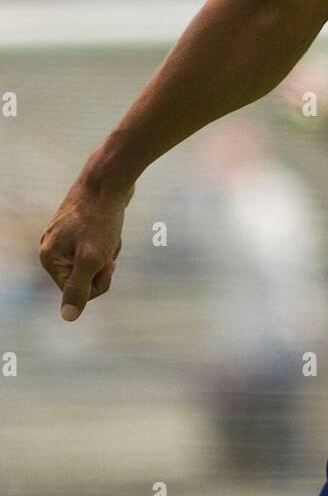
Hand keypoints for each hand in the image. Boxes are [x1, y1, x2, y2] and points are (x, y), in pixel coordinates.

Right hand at [39, 169, 133, 320]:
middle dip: (103, 264)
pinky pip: (99, 245)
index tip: (109, 262)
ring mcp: (65, 235)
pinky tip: (111, 224)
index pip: (77, 293)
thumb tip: (68, 317)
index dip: (99, 282)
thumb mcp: (92, 259)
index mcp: (49, 258)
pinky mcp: (80, 226)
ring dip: (108, 250)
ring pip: (95, 260)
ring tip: (109, 230)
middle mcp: (52, 247)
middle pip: (85, 277)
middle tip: (108, 242)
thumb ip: (79, 289)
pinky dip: (109, 239)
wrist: (109, 178)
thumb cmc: (101, 218)